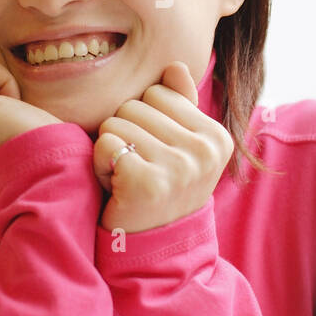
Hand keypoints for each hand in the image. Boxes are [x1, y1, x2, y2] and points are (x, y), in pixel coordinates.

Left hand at [93, 61, 233, 234]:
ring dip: (110, 151)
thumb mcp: (180, 149)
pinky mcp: (148, 184)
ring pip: (116, 123)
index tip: (151, 153)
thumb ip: (181, 106)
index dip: (144, 120)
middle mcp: (203, 151)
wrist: (154, 250)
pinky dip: (99, 164)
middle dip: (124, 134)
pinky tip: (114, 187)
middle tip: (135, 168)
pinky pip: (105, 144)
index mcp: (216, 137)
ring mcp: (178, 168)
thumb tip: (175, 65)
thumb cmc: (161, 191)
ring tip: (124, 177)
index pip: (159, 93)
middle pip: (135, 106)